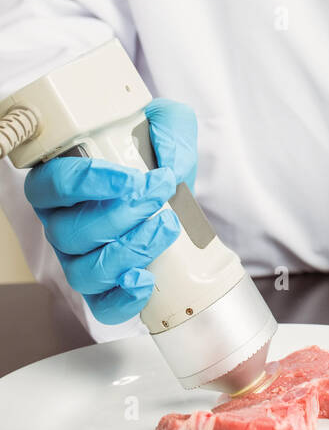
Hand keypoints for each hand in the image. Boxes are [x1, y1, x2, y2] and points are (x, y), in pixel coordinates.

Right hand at [23, 98, 196, 324]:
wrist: (173, 191)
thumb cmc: (155, 155)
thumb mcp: (164, 123)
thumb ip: (168, 126)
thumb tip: (169, 165)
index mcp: (62, 181)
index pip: (53, 185)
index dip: (88, 184)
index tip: (131, 180)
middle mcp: (61, 222)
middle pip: (71, 231)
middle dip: (121, 215)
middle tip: (159, 195)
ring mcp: (78, 258)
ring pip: (85, 270)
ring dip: (128, 251)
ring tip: (165, 229)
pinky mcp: (102, 287)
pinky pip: (101, 306)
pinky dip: (123, 299)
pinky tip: (146, 279)